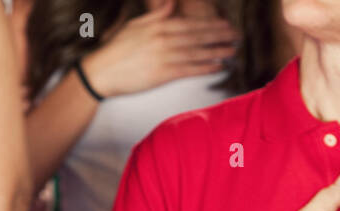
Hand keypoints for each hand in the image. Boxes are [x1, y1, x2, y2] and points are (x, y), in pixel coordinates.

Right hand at [81, 1, 239, 97]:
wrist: (102, 72)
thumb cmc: (118, 49)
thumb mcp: (136, 26)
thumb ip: (157, 15)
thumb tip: (172, 4)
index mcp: (159, 26)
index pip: (191, 24)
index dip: (211, 25)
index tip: (226, 25)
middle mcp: (164, 39)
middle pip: (198, 37)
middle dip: (220, 36)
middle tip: (237, 37)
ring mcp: (164, 57)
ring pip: (197, 53)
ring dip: (217, 52)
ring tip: (233, 52)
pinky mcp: (162, 74)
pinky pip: (189, 70)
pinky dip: (205, 68)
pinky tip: (218, 67)